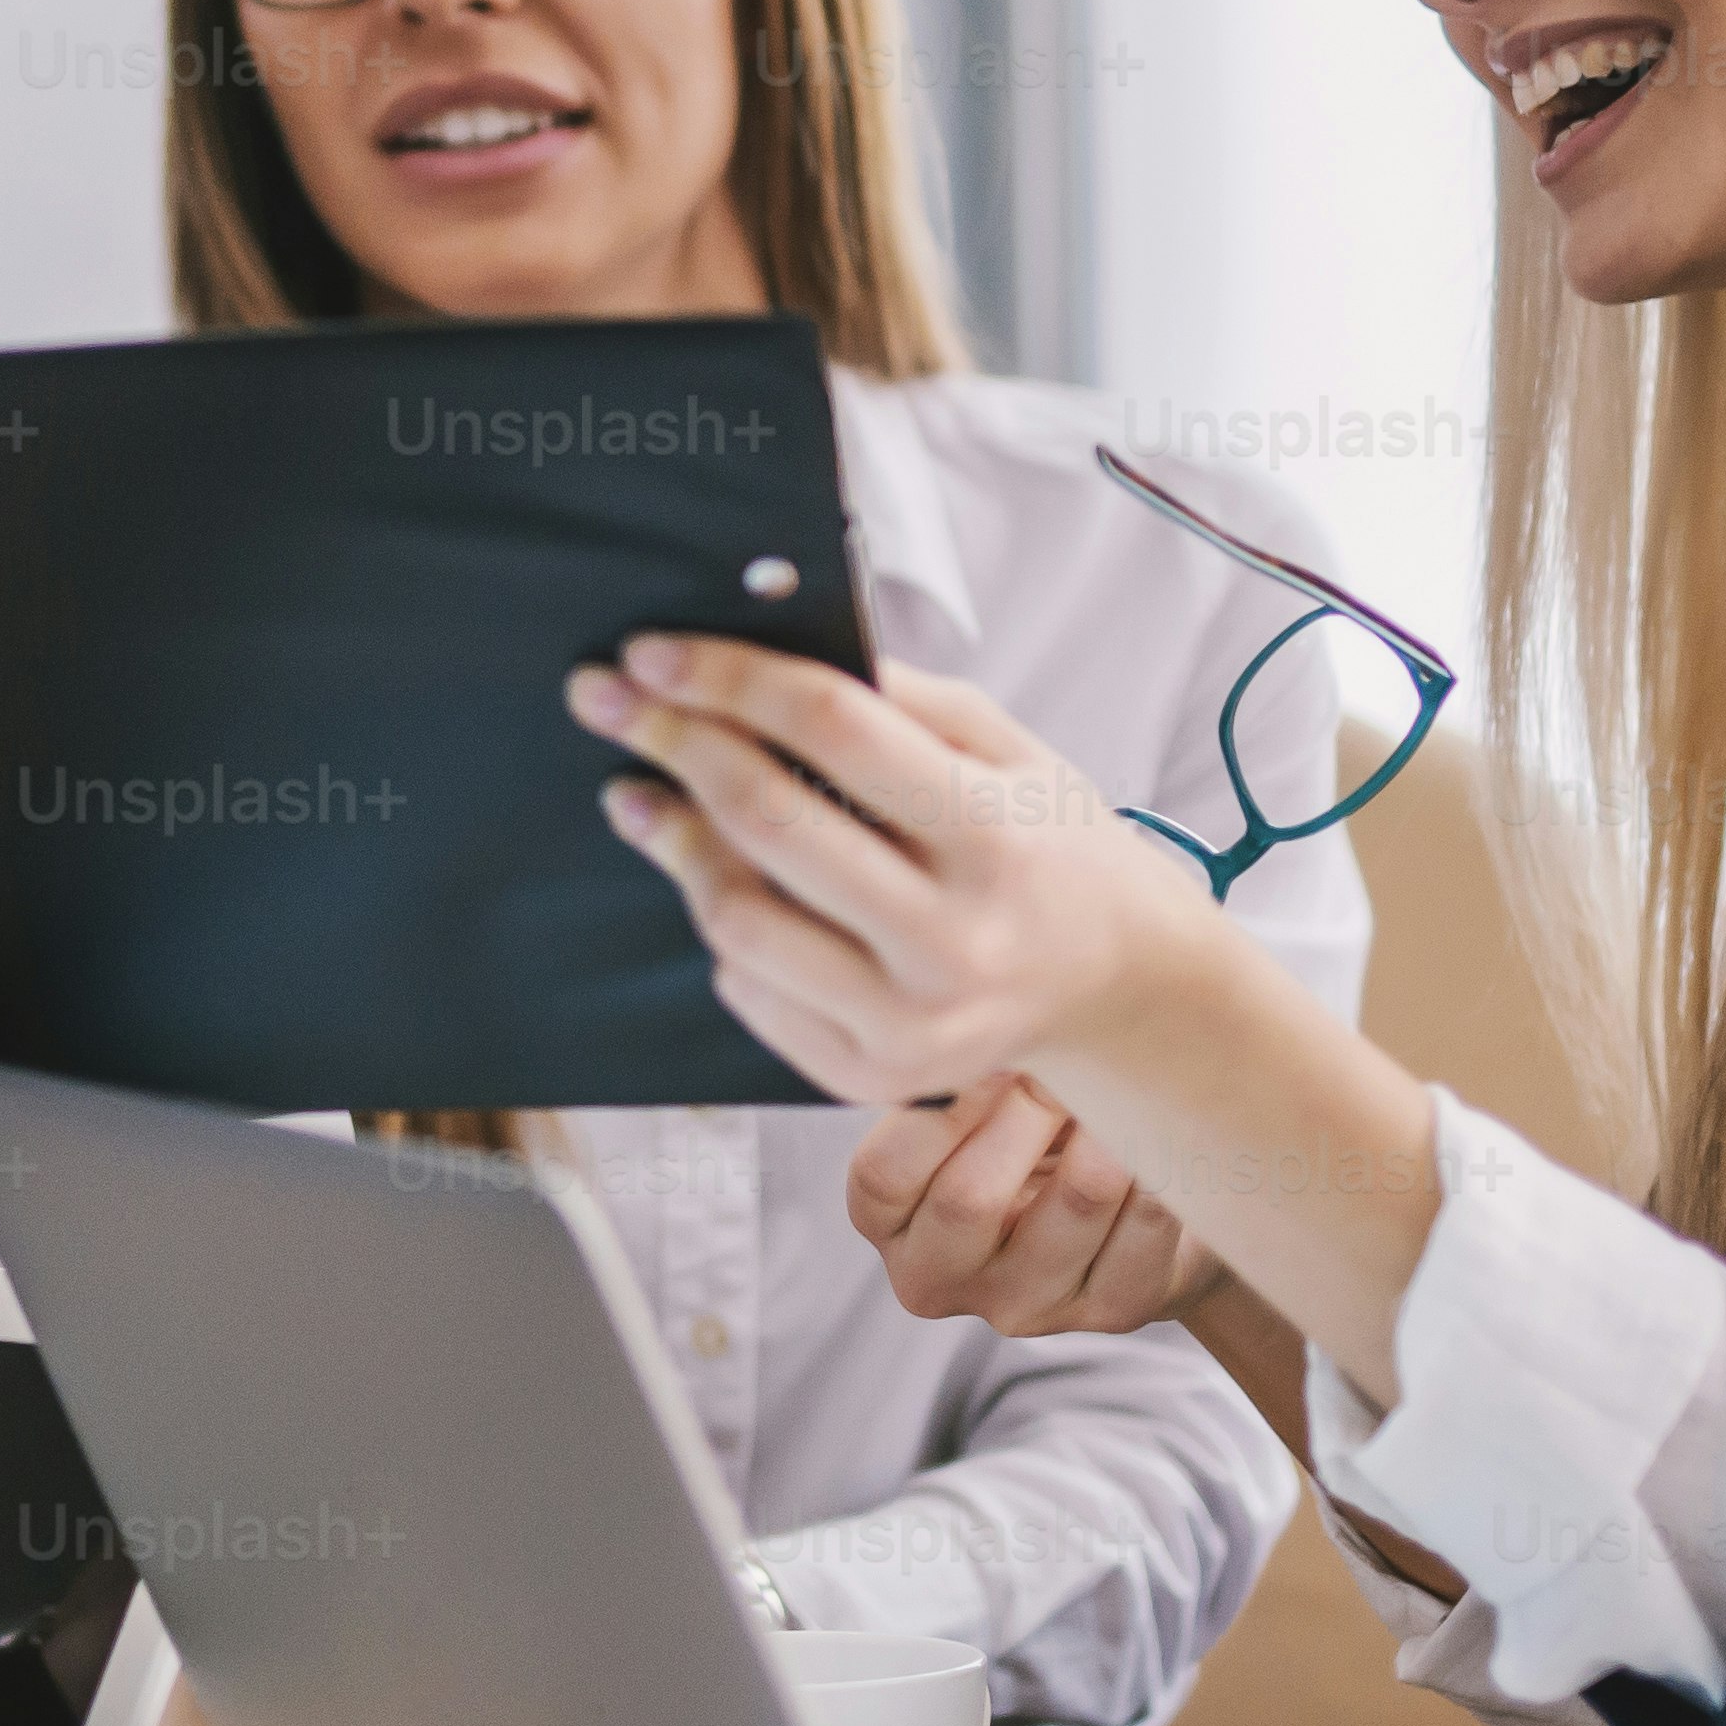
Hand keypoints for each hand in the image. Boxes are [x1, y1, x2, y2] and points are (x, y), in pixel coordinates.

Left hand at [584, 631, 1462, 1401]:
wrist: (1116, 980)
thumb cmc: (1048, 842)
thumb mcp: (1007, 746)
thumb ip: (895, 697)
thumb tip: (760, 647)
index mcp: (995, 835)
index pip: (835, 731)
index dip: (731, 679)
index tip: (654, 650)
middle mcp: (954, 941)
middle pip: (771, 827)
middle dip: (673, 745)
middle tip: (609, 700)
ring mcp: (911, 1026)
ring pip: (739, 923)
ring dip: (677, 844)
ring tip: (645, 795)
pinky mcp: (870, 1078)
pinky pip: (749, 992)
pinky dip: (726, 925)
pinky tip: (726, 883)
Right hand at [844, 1071, 1221, 1337]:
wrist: (1117, 1208)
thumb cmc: (1025, 1136)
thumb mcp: (970, 1109)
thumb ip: (961, 1078)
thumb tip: (996, 1035)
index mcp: (889, 1225)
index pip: (883, 1177)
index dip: (943, 1105)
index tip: (995, 1054)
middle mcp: (941, 1279)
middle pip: (969, 1200)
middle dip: (1028, 1109)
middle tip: (1062, 1071)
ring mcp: (1026, 1306)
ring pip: (1078, 1199)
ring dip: (1105, 1125)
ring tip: (1116, 1089)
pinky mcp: (1112, 1309)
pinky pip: (1148, 1218)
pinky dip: (1160, 1157)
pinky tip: (1154, 1136)